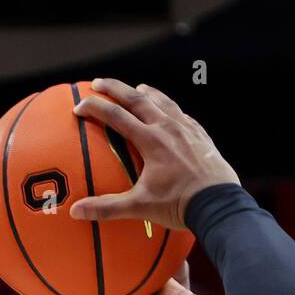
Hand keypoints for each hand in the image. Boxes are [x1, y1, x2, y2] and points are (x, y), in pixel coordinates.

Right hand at [69, 79, 238, 229]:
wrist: (219, 204)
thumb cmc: (180, 205)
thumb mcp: (141, 207)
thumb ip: (108, 208)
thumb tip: (76, 211)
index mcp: (150, 141)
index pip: (116, 116)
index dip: (95, 108)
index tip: (79, 107)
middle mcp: (167, 128)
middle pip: (137, 99)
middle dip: (115, 88)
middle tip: (98, 82)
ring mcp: (187, 130)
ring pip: (163, 102)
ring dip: (146, 93)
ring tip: (137, 87)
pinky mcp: (201, 137)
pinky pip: (183, 115)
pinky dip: (171, 109)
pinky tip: (170, 111)